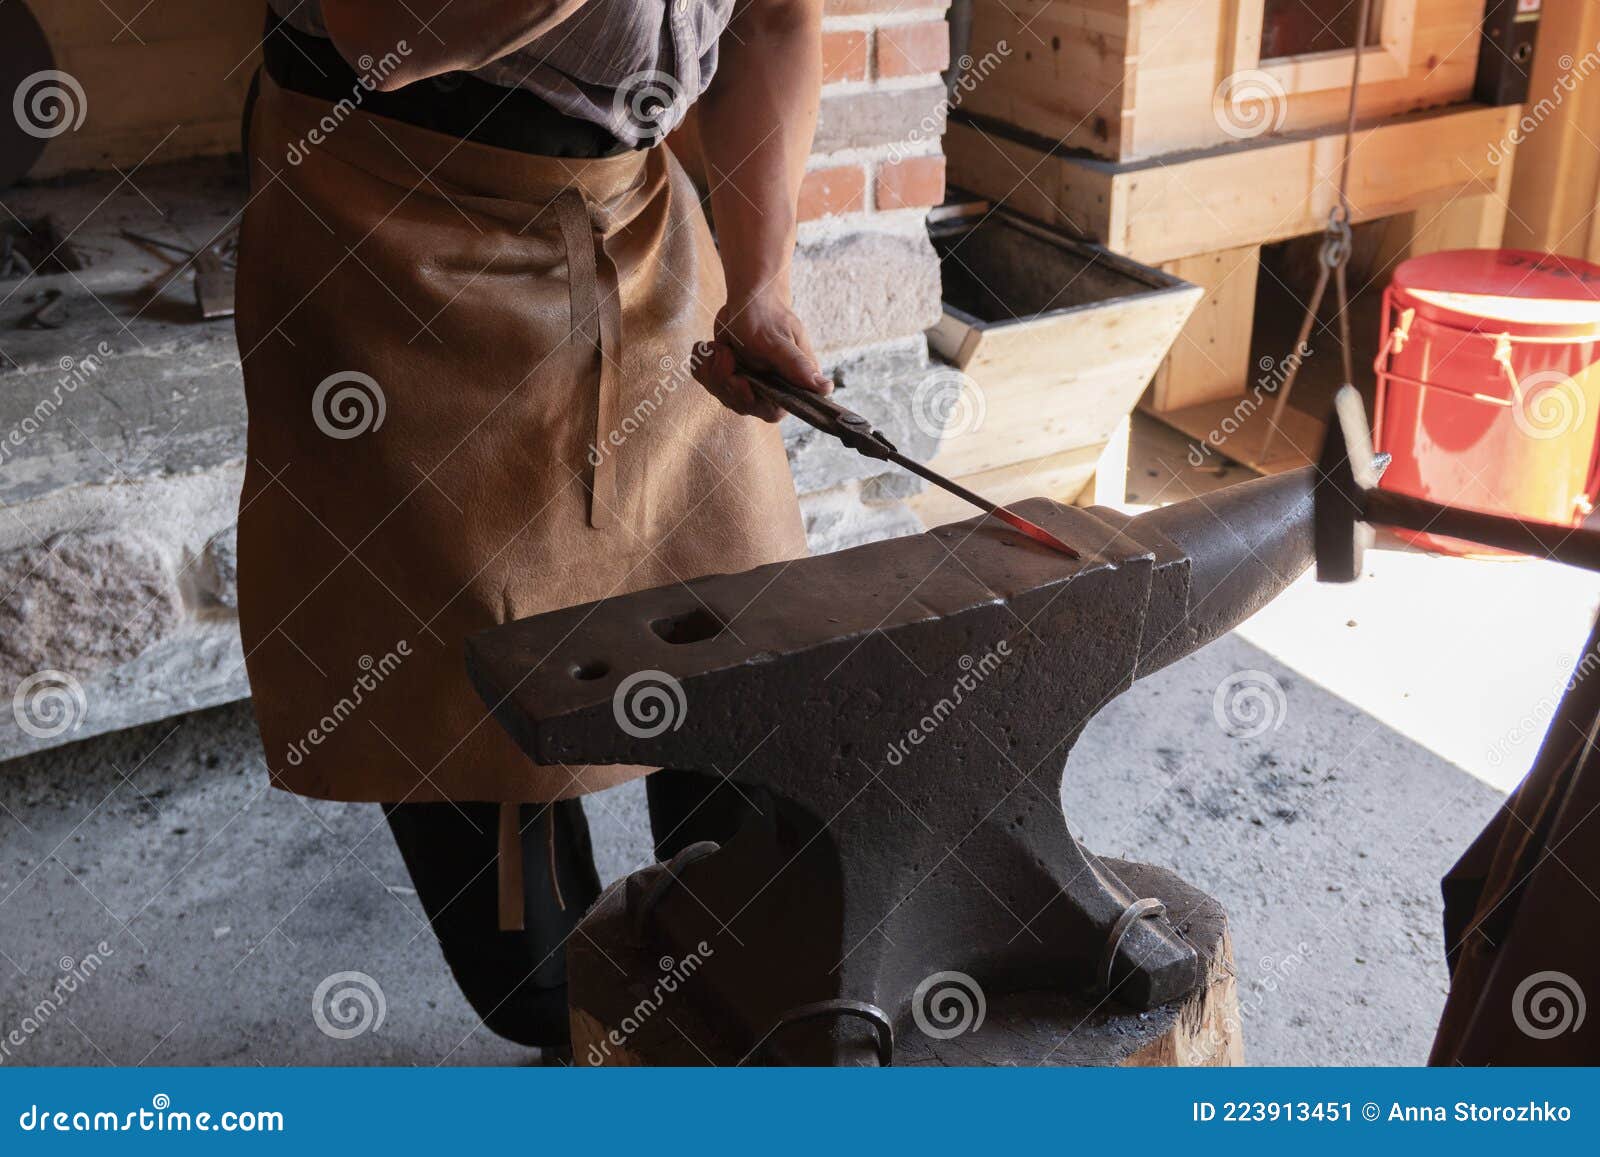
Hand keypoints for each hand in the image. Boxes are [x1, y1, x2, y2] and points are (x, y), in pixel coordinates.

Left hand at [692, 292, 831, 421]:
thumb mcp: (780, 342)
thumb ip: (797, 367)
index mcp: (788, 385)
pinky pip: (707, 382)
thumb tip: (825, 388)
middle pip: (740, 404)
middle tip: (725, 353)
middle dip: (726, 379)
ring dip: (712, 369)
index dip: (753, 402)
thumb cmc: (769, 316)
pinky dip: (702, 364)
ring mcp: (746, 384)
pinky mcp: (727, 377)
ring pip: (721, 394)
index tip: (741, 380)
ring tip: (718, 346)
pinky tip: (708, 347)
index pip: (772, 412)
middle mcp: (768, 389)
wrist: (750, 300)